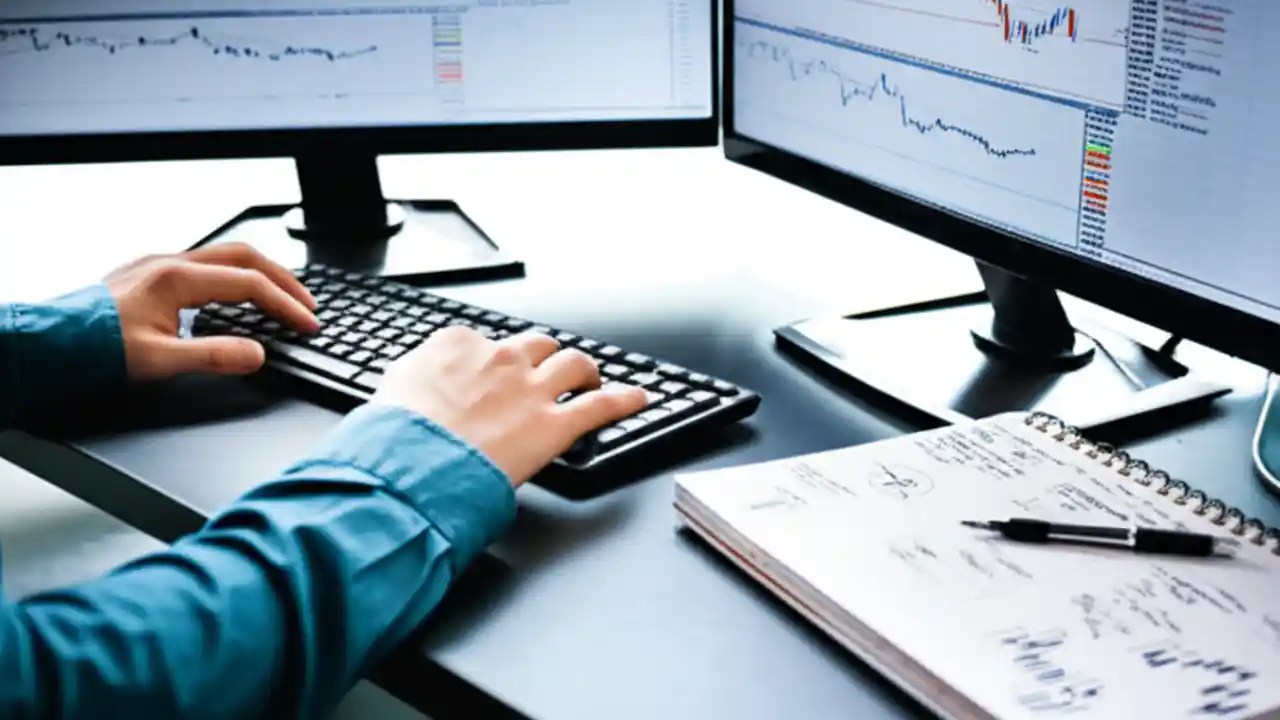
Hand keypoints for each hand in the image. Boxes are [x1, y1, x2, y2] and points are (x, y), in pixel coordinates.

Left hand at [105, 243, 318, 381]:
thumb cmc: (92, 350)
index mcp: (175, 278)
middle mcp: (169, 263)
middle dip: (283, 279)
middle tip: (307, 303)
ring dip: (260, 274)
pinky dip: (234, 276)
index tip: (307, 323)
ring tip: (282, 295)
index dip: (285, 305)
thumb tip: (257, 354)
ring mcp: (158, 265)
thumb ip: (213, 357)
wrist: (47, 342)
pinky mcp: (149, 275)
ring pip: (224, 256)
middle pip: (244, 257)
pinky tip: (236, 295)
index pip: (249, 284)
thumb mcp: (158, 362)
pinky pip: (204, 264)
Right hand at [373, 327, 647, 486]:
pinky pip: (601, 405)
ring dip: (586, 372)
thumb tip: (412, 388)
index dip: (492, 361)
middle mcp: (500, 359)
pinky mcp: (554, 425)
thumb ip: (412, 382)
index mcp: (457, 346)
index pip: (484, 343)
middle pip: (536, 346)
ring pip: (574, 364)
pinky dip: (624, 400)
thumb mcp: (390, 393)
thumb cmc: (394, 436)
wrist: (409, 465)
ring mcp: (531, 390)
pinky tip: (638, 399)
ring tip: (591, 380)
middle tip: (547, 375)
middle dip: (544, 359)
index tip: (492, 375)